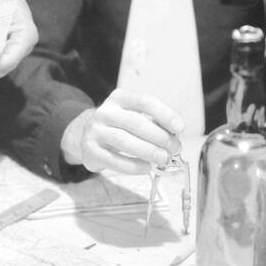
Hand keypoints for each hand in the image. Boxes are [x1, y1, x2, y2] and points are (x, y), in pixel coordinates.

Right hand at [61, 90, 183, 175]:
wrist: (85, 135)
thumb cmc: (118, 126)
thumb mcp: (132, 116)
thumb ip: (152, 123)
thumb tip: (174, 138)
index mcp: (119, 98)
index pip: (144, 101)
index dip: (164, 114)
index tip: (180, 128)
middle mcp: (105, 111)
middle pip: (135, 122)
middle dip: (159, 137)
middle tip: (174, 149)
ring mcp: (95, 130)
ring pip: (124, 141)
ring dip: (148, 151)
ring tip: (163, 159)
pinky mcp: (90, 150)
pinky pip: (113, 160)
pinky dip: (132, 166)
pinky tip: (146, 168)